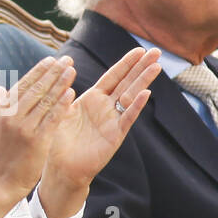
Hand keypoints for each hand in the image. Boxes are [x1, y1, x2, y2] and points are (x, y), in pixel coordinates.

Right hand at [0, 56, 75, 217]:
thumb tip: (0, 89)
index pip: (22, 85)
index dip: (38, 71)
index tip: (50, 61)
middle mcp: (10, 116)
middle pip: (36, 88)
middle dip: (53, 72)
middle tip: (66, 59)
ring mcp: (23, 128)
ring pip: (45, 100)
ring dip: (60, 83)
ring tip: (71, 70)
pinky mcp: (36, 140)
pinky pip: (51, 118)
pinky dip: (61, 104)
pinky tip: (70, 93)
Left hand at [39, 48, 161, 217]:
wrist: (62, 168)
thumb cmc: (59, 141)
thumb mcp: (61, 111)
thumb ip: (66, 94)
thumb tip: (67, 72)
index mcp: (93, 99)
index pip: (113, 76)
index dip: (126, 63)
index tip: (139, 49)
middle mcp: (106, 108)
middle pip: (127, 82)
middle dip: (141, 66)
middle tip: (157, 51)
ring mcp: (112, 121)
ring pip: (131, 96)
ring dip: (143, 81)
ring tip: (156, 66)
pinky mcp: (115, 136)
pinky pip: (126, 118)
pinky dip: (135, 106)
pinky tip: (146, 93)